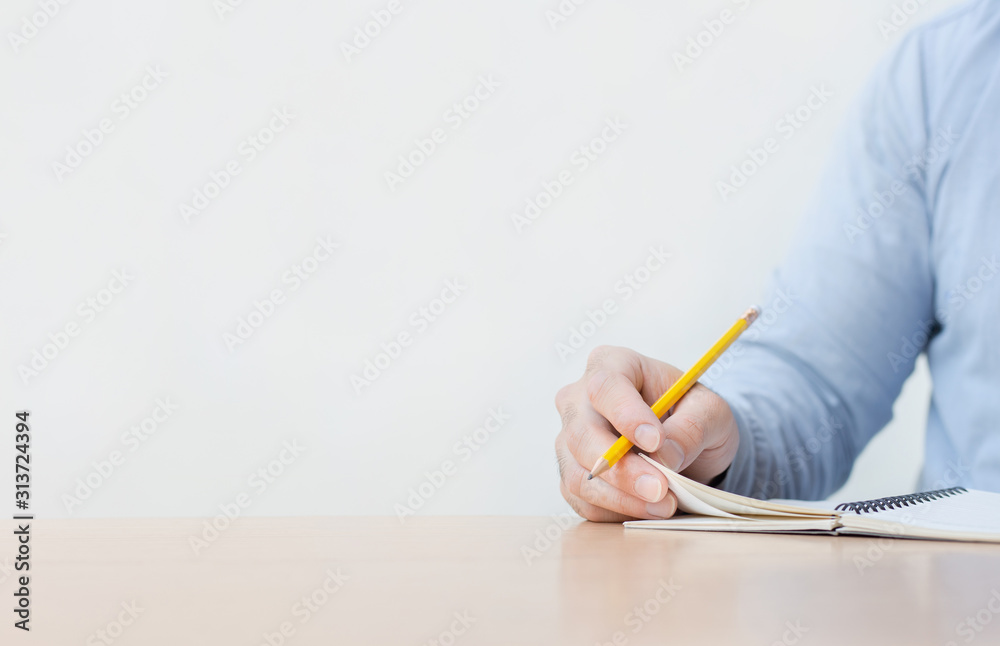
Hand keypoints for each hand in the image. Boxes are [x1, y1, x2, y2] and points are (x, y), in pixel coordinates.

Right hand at [554, 345, 740, 521]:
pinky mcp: (572, 474)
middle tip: (661, 489)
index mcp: (612, 365)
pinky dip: (616, 511)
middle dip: (623, 469)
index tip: (655, 442)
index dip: (626, 415)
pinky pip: (583, 500)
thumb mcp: (710, 411)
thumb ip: (693, 427)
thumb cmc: (691, 413)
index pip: (604, 386)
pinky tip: (648, 510)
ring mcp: (570, 439)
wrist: (682, 441)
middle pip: (583, 434)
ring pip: (578, 473)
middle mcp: (579, 400)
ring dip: (622, 497)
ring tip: (665, 504)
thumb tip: (665, 457)